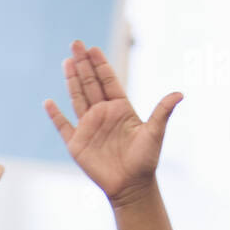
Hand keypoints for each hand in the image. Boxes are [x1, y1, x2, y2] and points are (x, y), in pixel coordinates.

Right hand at [45, 42, 181, 206]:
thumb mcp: (155, 133)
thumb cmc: (145, 161)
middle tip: (76, 42)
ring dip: (71, 80)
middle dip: (83, 63)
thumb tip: (179, 94)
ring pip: (77, 98)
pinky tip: (49, 102)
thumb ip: (162, 112)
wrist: (131, 187)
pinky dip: (55, 115)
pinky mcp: (77, 144)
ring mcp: (88, 128)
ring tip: (66, 61)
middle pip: (90, 84)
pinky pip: (63, 127)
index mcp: (120, 108)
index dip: (100, 64)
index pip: (108, 80)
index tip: (93, 48)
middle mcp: (103, 114)